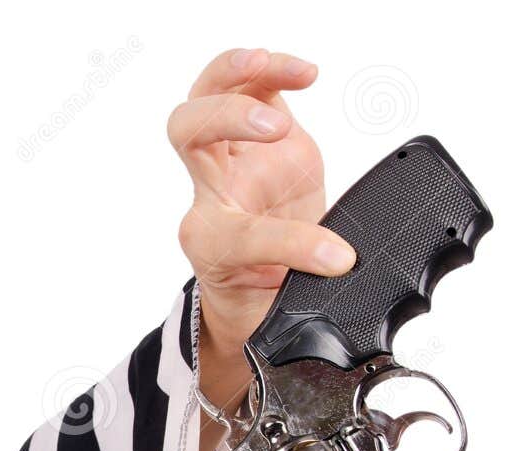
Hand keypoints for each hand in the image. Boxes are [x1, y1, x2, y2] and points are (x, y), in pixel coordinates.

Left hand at [169, 48, 356, 366]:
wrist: (256, 285)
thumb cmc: (260, 290)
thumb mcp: (279, 303)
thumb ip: (307, 281)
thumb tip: (344, 261)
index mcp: (211, 240)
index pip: (240, 231)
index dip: (289, 244)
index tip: (334, 257)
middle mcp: (214, 192)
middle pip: (186, 134)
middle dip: (224, 118)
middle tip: (273, 129)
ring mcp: (234, 159)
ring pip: (208, 96)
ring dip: (235, 74)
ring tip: (275, 68)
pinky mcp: (262, 136)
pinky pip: (255, 87)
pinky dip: (275, 70)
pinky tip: (306, 74)